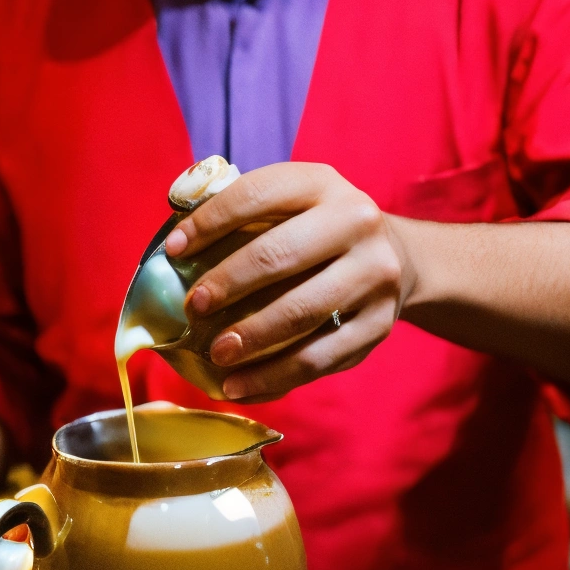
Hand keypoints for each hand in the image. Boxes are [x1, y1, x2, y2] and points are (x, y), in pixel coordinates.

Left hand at [166, 161, 407, 401]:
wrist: (395, 259)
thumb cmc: (315, 232)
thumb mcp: (291, 202)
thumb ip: (238, 211)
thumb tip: (175, 242)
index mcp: (321, 184)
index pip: (258, 195)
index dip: (210, 222)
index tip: (174, 250)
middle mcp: (357, 222)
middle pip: (280, 255)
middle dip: (229, 284)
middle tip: (194, 307)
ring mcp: (375, 275)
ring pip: (303, 313)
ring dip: (252, 338)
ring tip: (215, 354)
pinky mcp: (378, 325)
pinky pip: (319, 359)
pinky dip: (274, 377)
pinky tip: (238, 386)